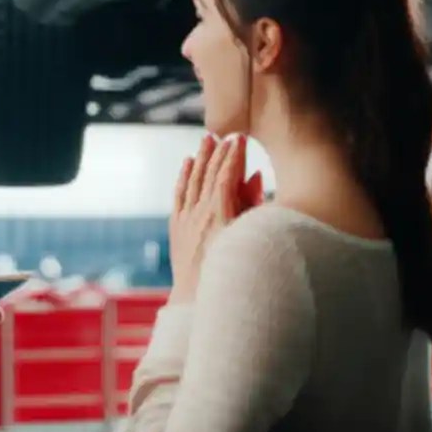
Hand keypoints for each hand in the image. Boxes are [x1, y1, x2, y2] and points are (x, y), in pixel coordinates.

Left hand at [168, 135, 261, 302]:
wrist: (200, 299)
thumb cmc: (232, 270)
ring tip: (207, 139)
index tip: (240, 137)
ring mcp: (185, 218)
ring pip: (192, 180)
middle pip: (209, 173)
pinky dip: (183, 177)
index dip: (234, 154)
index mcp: (219, 213)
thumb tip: (255, 176)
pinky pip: (179, 194)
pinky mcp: (176, 227)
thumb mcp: (250, 237)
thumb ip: (253, 205)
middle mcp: (199, 212)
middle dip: (218, 151)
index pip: (227, 174)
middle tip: (225, 132)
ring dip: (200, 157)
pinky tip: (188, 163)